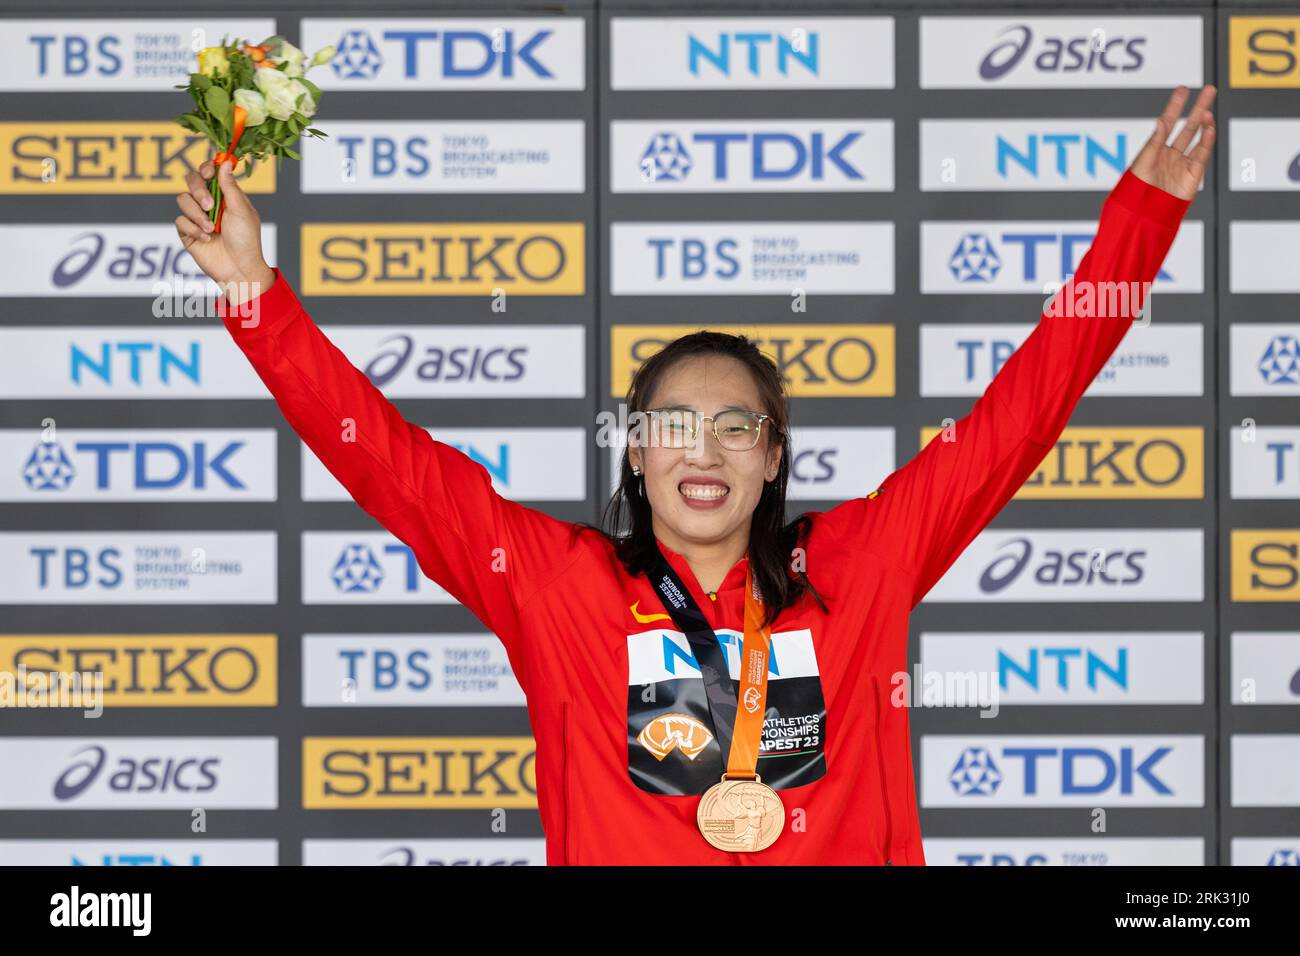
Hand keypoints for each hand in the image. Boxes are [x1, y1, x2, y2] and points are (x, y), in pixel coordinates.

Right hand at [174, 159, 274, 305]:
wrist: (239, 268)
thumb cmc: (246, 240)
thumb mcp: (241, 210)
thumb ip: (230, 186)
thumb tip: (225, 162)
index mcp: (225, 195)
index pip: (209, 172)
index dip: (206, 168)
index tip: (208, 172)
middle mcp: (209, 202)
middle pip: (191, 180)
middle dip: (198, 190)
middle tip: (209, 205)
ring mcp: (197, 216)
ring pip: (182, 200)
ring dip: (197, 214)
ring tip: (211, 229)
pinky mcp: (187, 231)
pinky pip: (180, 221)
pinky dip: (193, 229)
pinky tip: (207, 239)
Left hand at [1130, 84, 1215, 200]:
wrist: (1142, 216)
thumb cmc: (1134, 192)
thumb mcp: (1142, 163)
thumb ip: (1154, 143)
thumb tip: (1162, 121)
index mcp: (1154, 150)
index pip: (1167, 123)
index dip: (1175, 106)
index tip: (1182, 89)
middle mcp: (1169, 155)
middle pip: (1187, 127)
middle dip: (1198, 108)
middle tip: (1209, 90)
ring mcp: (1182, 164)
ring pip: (1196, 139)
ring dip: (1204, 124)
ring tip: (1208, 110)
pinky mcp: (1192, 175)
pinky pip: (1201, 155)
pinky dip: (1207, 141)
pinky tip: (1210, 128)